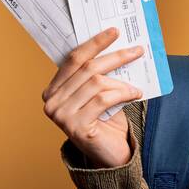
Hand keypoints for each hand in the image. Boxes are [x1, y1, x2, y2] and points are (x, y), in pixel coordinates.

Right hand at [42, 27, 144, 168]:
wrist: (110, 156)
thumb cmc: (105, 123)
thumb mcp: (99, 94)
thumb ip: (99, 75)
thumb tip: (118, 47)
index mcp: (53, 90)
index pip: (73, 59)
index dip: (94, 43)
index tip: (114, 32)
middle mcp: (52, 101)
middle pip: (87, 68)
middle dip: (115, 56)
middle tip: (136, 50)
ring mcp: (61, 115)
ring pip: (96, 83)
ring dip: (121, 82)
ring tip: (136, 87)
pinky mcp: (75, 126)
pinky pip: (102, 99)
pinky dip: (122, 94)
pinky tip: (134, 95)